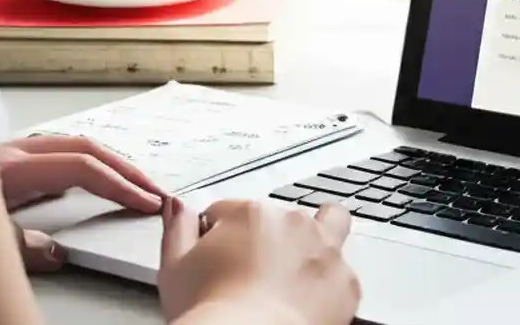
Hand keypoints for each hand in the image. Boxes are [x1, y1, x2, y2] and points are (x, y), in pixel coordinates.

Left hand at [0, 135, 166, 271]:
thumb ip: (20, 248)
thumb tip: (56, 253)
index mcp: (11, 167)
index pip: (82, 168)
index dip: (120, 186)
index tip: (146, 203)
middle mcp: (14, 152)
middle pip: (86, 148)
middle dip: (126, 170)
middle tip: (154, 191)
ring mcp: (10, 153)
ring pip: (73, 147)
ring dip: (108, 164)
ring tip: (132, 184)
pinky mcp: (5, 161)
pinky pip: (56, 154)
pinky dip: (84, 165)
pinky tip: (91, 184)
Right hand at [159, 198, 360, 324]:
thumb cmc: (210, 314)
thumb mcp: (173, 267)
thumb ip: (176, 228)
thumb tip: (178, 206)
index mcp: (250, 214)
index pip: (230, 211)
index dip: (219, 234)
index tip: (217, 255)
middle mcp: (293, 224)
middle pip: (282, 217)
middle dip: (272, 235)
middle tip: (259, 266)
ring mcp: (324, 251)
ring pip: (331, 226)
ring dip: (316, 241)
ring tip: (297, 270)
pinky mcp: (346, 283)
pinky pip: (343, 274)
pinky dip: (327, 284)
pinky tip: (307, 301)